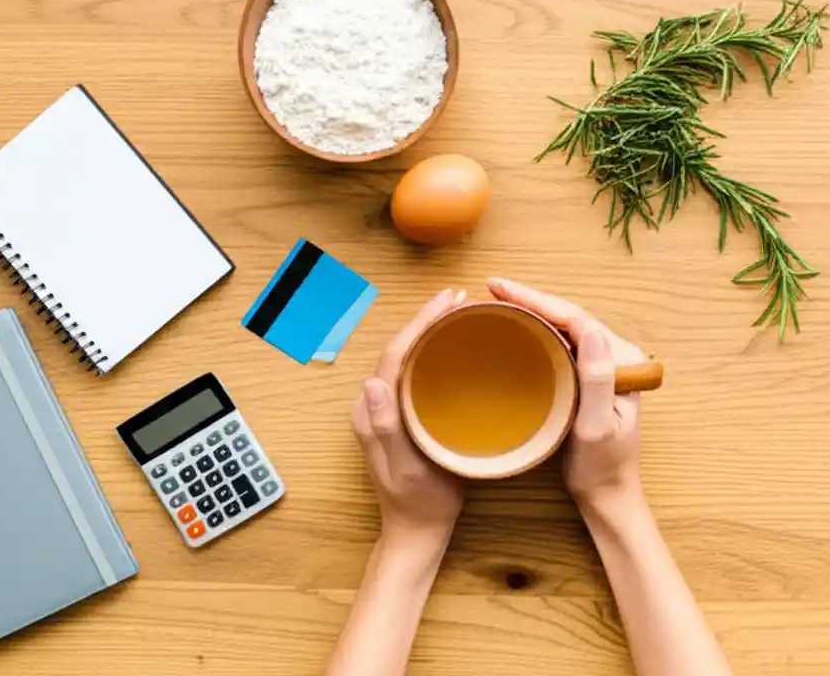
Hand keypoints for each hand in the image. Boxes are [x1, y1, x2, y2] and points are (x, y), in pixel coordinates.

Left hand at [351, 289, 465, 544]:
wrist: (417, 531)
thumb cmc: (418, 502)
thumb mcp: (405, 467)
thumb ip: (386, 427)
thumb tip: (370, 382)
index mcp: (372, 412)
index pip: (393, 355)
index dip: (418, 323)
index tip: (446, 301)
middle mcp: (373, 406)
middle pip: (397, 350)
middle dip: (424, 320)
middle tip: (458, 298)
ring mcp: (384, 412)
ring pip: (404, 359)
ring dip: (426, 333)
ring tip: (455, 312)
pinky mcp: (397, 419)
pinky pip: (410, 374)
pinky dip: (429, 353)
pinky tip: (448, 348)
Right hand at [487, 278, 646, 509]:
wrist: (606, 493)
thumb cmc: (600, 466)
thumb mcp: (595, 427)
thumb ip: (598, 380)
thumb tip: (590, 329)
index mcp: (622, 361)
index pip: (576, 318)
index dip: (538, 299)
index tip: (502, 289)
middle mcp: (616, 356)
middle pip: (569, 316)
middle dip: (531, 298)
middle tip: (492, 286)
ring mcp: (602, 365)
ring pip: (563, 326)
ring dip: (532, 309)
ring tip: (499, 298)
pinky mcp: (588, 376)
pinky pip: (560, 342)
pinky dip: (536, 328)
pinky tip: (515, 325)